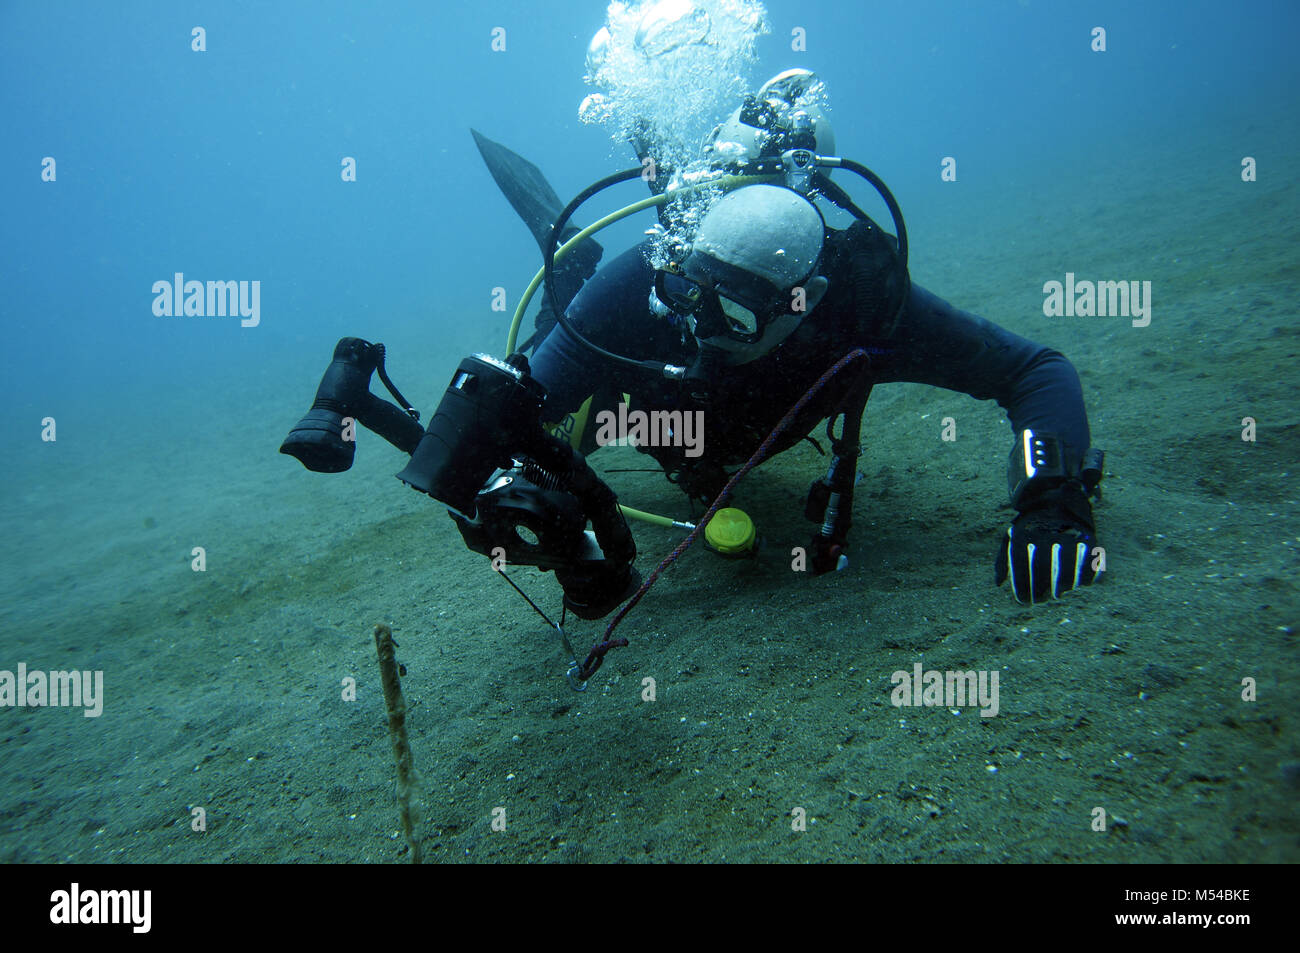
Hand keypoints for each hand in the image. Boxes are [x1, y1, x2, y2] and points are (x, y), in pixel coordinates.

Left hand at [995, 483, 1099, 603]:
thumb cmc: (1031, 524)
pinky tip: (1079, 584)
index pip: (1021, 566)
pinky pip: (1088, 563)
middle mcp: (1046, 535)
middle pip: (1043, 570)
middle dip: (1041, 590)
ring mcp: (1067, 536)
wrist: (1058, 494)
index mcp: (1025, 534)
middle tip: (1040, 599)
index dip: (1022, 586)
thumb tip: (999, 583)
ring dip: (1062, 585)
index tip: (1024, 600)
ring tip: (1058, 593)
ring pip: (1066, 569)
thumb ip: (1003, 559)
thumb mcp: (1012, 536)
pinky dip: (1085, 575)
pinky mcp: (1088, 537)